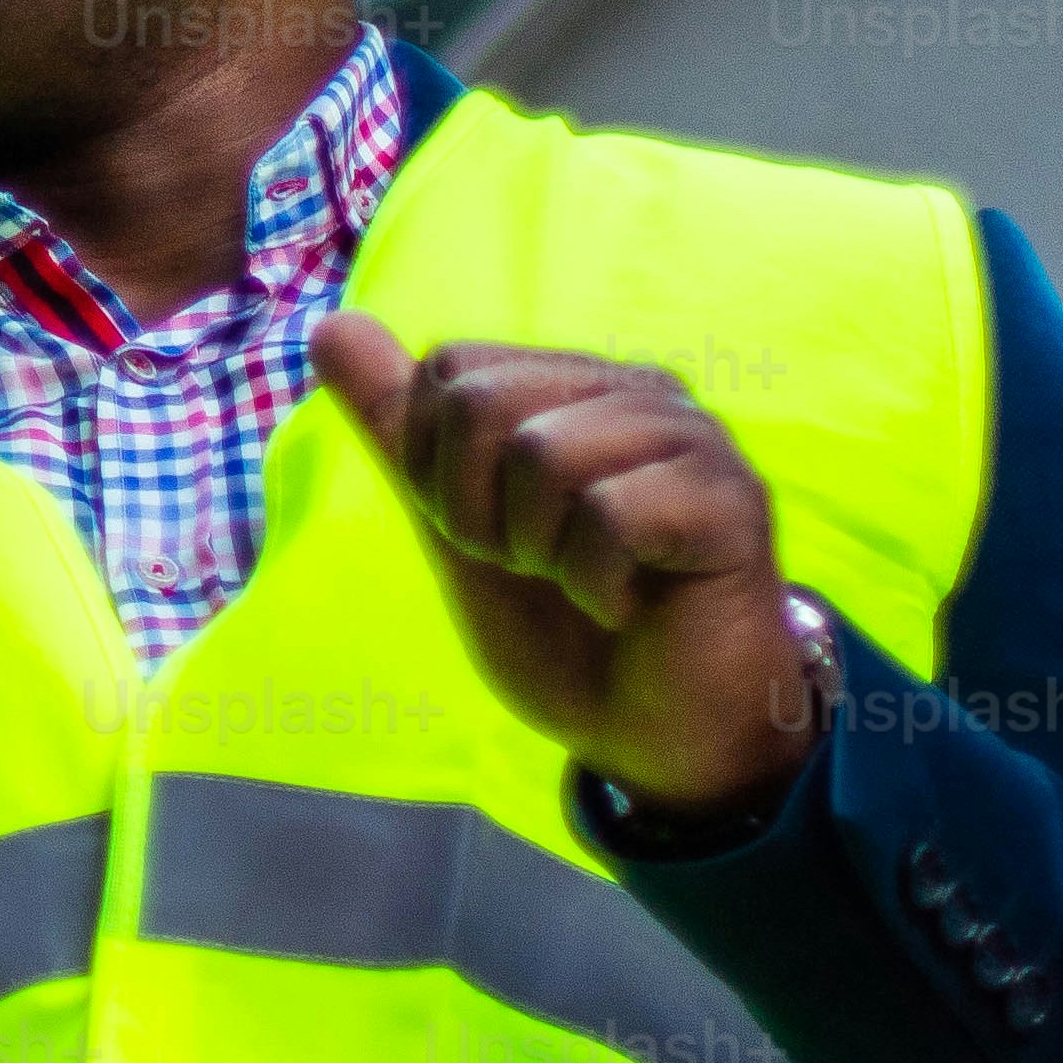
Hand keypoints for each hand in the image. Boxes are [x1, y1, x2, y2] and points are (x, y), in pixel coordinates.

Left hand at [308, 314, 817, 825]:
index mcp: (577, 386)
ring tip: (586, 582)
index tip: (488, 535)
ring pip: (543, 454)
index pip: (449, 368)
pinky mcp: (732, 501)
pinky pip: (610, 515)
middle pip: (479, 400)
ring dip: (538, 551)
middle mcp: (641, 393)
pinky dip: (594, 583)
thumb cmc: (565, 631)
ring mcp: (694, 441)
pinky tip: (627, 606)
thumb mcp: (457, 526)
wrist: (654, 737)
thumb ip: (400, 429)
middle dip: (475, 512)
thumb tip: (330, 325)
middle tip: (535, 566)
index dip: (435, 470)